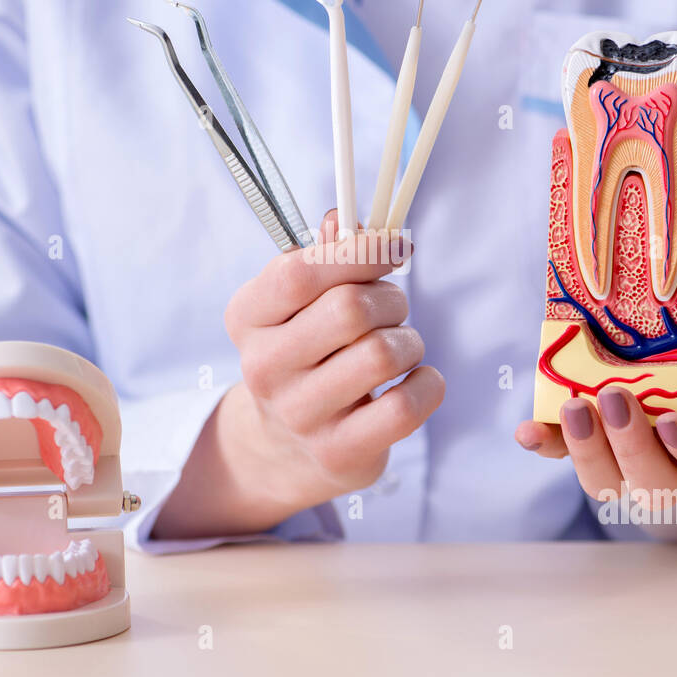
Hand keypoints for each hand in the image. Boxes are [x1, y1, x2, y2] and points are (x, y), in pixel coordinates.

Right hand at [153, 211, 444, 538]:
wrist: (284, 445)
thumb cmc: (306, 351)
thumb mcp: (301, 300)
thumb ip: (327, 255)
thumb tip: (354, 224)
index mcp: (249, 316)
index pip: (303, 270)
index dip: (361, 251)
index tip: (396, 247)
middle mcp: (264, 367)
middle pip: (350, 309)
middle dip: (390, 299)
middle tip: (393, 309)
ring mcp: (299, 414)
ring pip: (382, 354)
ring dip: (409, 342)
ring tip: (400, 348)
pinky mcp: (338, 451)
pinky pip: (404, 406)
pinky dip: (428, 385)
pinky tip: (417, 381)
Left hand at [514, 268, 676, 506]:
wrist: (676, 284)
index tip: (672, 421)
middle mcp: (671, 454)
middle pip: (655, 485)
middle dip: (633, 449)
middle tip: (616, 398)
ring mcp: (624, 443)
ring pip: (604, 478)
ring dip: (586, 451)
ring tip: (574, 408)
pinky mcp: (585, 424)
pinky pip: (560, 448)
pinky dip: (544, 443)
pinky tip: (529, 432)